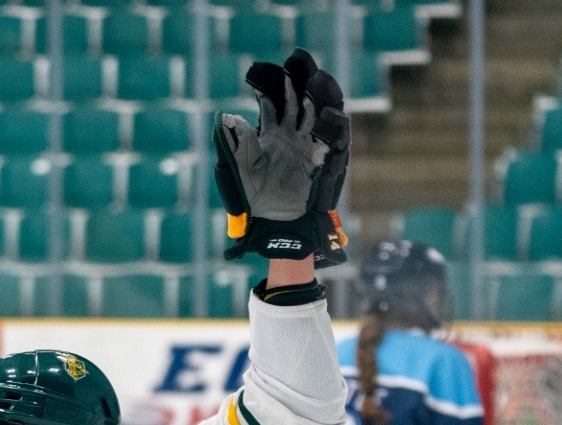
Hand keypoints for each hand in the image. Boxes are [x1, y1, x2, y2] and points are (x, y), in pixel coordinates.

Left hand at [212, 49, 349, 265]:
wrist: (276, 225)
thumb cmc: (255, 199)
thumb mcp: (240, 169)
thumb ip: (236, 143)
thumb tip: (226, 118)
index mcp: (271, 135)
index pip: (273, 103)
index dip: (269, 87)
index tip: (261, 71)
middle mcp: (292, 136)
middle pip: (298, 101)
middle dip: (298, 82)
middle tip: (296, 62)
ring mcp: (309, 146)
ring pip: (317, 114)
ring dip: (318, 97)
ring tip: (315, 80)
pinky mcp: (324, 161)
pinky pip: (334, 138)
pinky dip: (334, 124)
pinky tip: (329, 111)